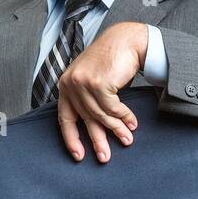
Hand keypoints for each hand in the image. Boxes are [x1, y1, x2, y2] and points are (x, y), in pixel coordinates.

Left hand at [57, 22, 146, 162]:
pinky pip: (113, 108)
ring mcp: (83, 83)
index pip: (65, 118)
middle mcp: (71, 84)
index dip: (71, 138)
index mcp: (66, 85)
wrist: (125, 40)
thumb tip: (96, 129)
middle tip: (104, 158)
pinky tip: (132, 124)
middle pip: (85, 120)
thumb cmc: (110, 61)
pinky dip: (124, 117)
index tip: (78, 155)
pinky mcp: (98, 83)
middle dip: (97, 141)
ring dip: (116, 130)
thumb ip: (88, 100)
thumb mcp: (92, 80)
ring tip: (127, 140)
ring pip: (101, 115)